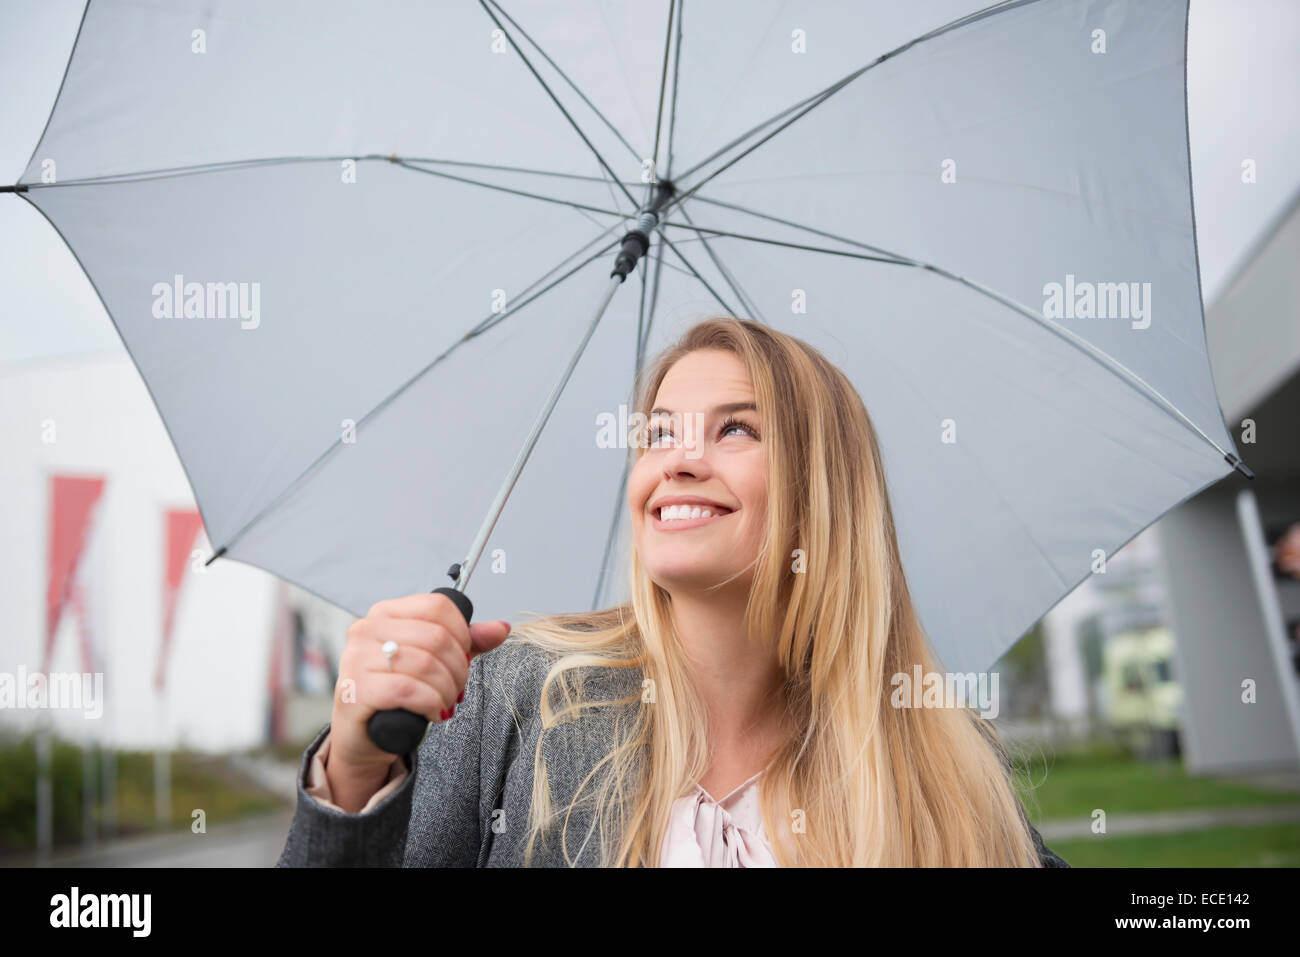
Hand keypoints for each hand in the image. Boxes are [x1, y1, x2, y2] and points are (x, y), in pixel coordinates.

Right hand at [328, 592, 510, 780]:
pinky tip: (432, 713)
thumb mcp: (434, 661)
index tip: (463, 656)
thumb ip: (466, 643)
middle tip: (456, 688)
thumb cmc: (397, 695)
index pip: (437, 607)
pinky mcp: (355, 690)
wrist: (363, 737)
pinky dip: (430, 703)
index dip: (462, 634)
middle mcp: (366, 630)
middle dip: (457, 668)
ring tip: (445, 702)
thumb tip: (501, 628)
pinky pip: (407, 690)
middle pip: (435, 637)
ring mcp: (356, 659)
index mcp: (385, 614)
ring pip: (424, 664)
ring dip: (446, 690)